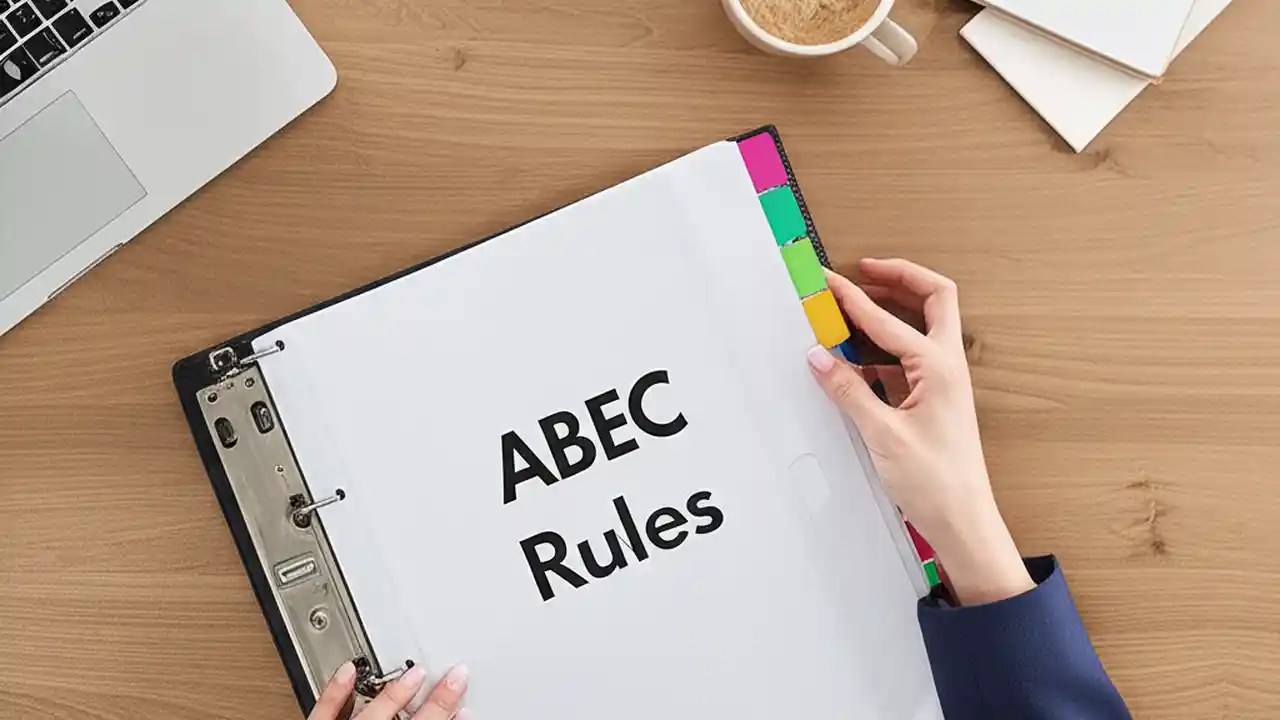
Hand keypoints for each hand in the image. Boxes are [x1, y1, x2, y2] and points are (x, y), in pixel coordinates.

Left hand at [308, 661, 470, 719]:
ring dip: (394, 694)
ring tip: (414, 674)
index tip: (466, 688)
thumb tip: (456, 718)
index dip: (448, 706)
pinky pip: (323, 714)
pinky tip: (347, 669)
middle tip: (454, 674)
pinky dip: (335, 691)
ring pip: (369, 714)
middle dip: (435, 699)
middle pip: (406, 719)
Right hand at [806, 258, 1033, 605]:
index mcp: (939, 368)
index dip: (853, 298)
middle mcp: (947, 366)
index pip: (888, 319)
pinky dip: (883, 348)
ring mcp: (943, 382)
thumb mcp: (882, 434)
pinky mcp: (934, 400)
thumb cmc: (936, 482)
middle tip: (864, 270)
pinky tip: (856, 360)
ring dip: (893, 309)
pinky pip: (908, 358)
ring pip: (922, 326)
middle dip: (900, 277)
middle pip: (934, 300)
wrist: (963, 521)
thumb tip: (818, 356)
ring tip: (855, 306)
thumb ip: (848, 390)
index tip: (828, 282)